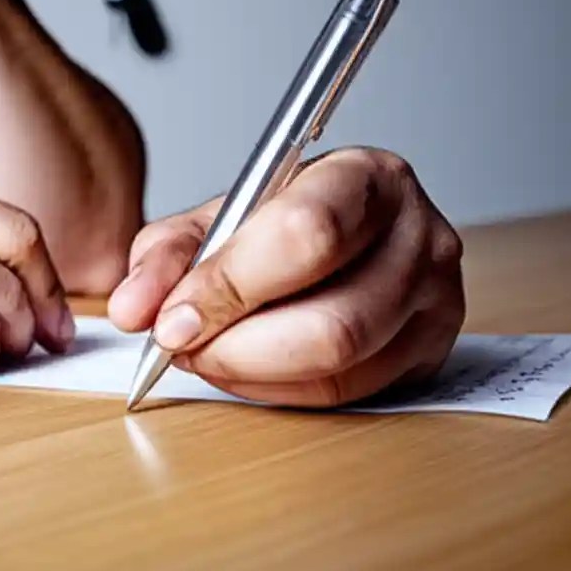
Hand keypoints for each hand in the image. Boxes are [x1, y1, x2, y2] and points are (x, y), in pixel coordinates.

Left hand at [108, 148, 465, 407]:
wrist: (346, 236)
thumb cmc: (280, 222)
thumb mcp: (214, 220)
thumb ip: (166, 257)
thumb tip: (134, 309)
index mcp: (367, 178)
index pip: (306, 236)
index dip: (229, 287)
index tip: (171, 319)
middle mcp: (419, 235)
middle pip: (333, 321)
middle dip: (237, 347)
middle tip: (181, 346)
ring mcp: (436, 298)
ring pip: (341, 365)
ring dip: (252, 373)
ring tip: (207, 353)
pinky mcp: (431, 350)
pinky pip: (349, 392)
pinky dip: (279, 390)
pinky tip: (246, 368)